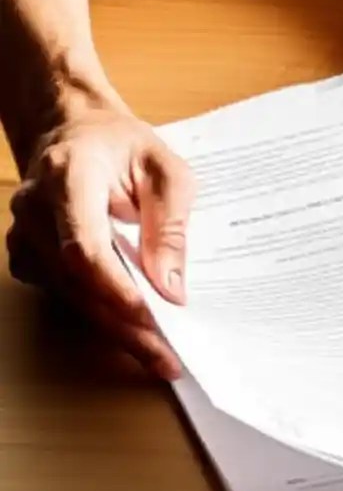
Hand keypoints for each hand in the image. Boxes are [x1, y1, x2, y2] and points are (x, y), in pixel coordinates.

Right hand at [6, 106, 194, 377]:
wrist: (74, 131)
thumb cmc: (124, 147)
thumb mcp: (167, 171)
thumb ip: (170, 225)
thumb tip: (170, 286)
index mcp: (69, 175)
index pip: (83, 245)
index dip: (115, 287)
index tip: (152, 316)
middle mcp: (35, 208)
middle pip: (76, 281)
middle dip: (125, 324)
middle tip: (167, 359)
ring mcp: (24, 233)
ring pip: (69, 294)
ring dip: (116, 329)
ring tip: (160, 357)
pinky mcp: (29, 254)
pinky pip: (64, 293)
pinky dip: (99, 314)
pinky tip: (134, 333)